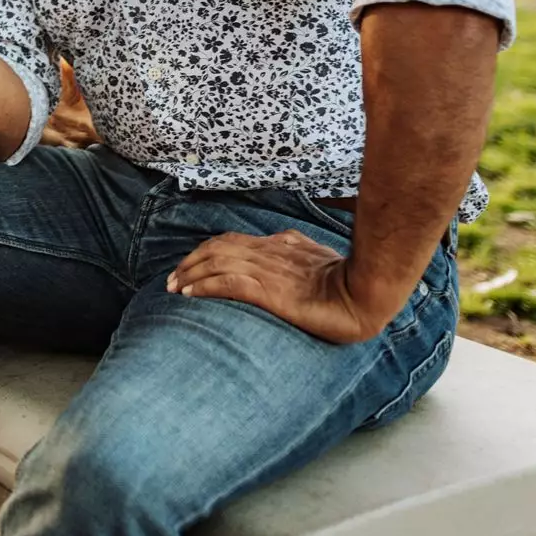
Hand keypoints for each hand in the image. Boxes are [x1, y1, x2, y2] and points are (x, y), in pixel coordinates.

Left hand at [166, 230, 392, 344]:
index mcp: (278, 245)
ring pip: (216, 263)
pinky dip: (204, 287)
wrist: (365, 294)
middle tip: (170, 280)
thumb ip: (296, 249)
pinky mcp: (269, 291)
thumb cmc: (347, 281)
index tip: (189, 267)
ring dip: (190, 275)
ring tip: (173, 289)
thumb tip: (285, 240)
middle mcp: (268, 253)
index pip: (231, 242)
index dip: (205, 252)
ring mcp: (268, 270)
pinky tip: (190, 295)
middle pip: (216, 249)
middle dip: (189, 263)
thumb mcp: (316, 257)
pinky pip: (227, 283)